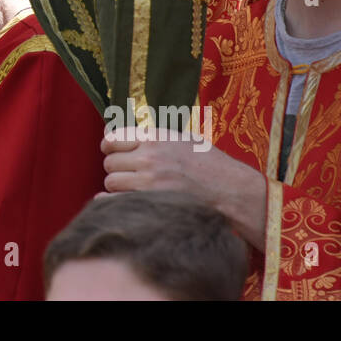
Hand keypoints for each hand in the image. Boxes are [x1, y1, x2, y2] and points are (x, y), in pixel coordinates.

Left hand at [100, 126, 266, 249]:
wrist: (230, 189)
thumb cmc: (208, 163)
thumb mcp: (181, 138)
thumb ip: (152, 138)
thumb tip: (120, 137)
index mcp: (155, 138)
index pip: (113, 139)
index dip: (109, 146)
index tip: (111, 151)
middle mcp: (149, 158)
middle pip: (109, 163)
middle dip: (116, 168)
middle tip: (129, 173)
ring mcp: (149, 182)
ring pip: (111, 182)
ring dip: (119, 186)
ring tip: (135, 187)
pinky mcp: (152, 203)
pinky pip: (118, 202)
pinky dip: (116, 202)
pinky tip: (124, 201)